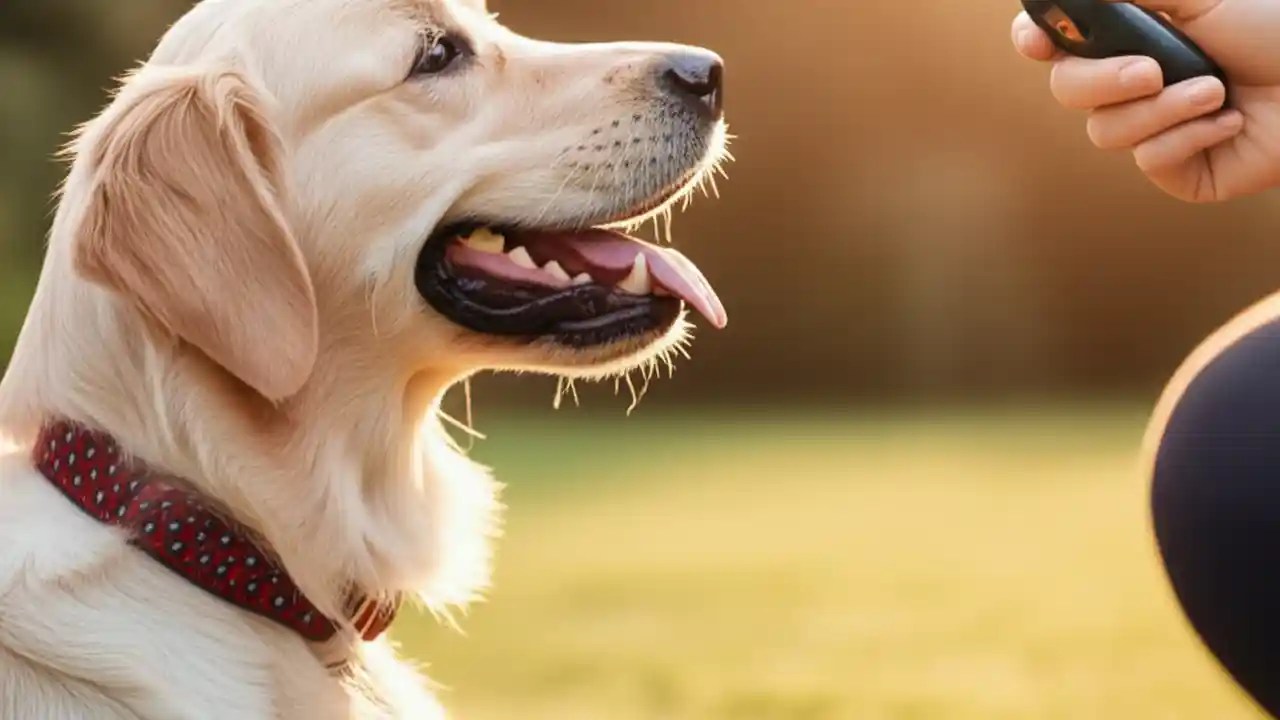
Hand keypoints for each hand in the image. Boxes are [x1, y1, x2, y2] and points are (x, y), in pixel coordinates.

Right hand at [1012, 0, 1279, 201]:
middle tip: (1152, 71)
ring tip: (1216, 91)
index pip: (1057, 40)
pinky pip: (1149, 159)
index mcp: (1130, 36)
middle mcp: (1132, 83)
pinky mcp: (1175, 170)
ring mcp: (1150, 128)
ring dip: (1164, 110)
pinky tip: (1228, 121)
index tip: (1036, 40)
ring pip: (1105, 131)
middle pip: (1066, 89)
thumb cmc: (1273, 28)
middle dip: (1103, 81)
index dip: (1035, 39)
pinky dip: (1189, 137)